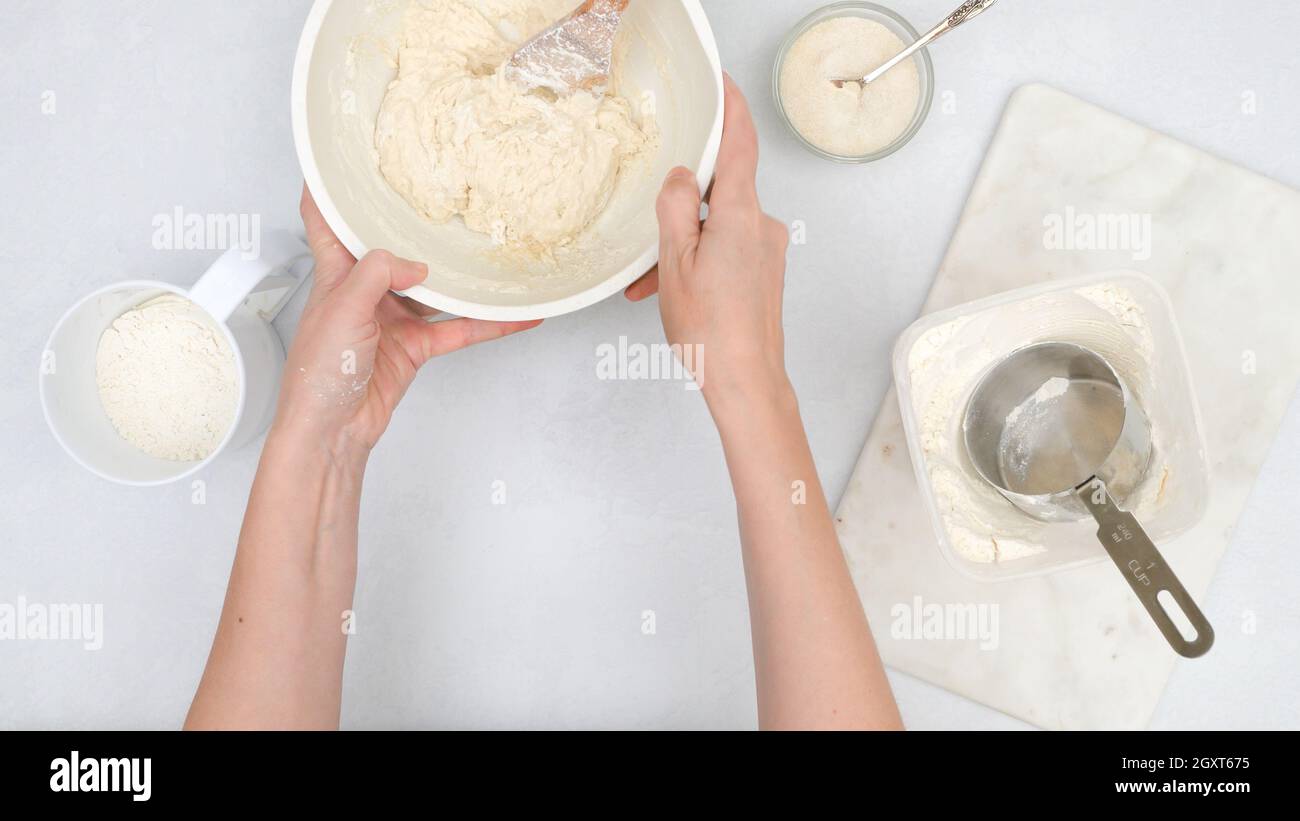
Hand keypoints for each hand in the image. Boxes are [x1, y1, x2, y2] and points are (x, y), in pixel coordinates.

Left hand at [276, 186, 541, 455]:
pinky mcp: (416, 346)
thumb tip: (417, 263)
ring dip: (462, 278)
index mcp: (337, 272)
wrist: (332, 430)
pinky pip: (459, 328)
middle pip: (394, 248)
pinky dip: (489, 324)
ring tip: (494, 254)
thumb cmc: (319, 373)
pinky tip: (516, 316)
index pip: (323, 218)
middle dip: (416, 227)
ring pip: (435, 288)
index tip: (341, 157)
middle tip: (446, 198)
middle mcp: (365, 290)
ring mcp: (393, 318)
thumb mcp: (343, 308)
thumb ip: (378, 274)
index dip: (327, 186)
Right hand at [625, 74, 790, 412]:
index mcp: (741, 215)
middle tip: (650, 237)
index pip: (740, 142)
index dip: (731, 107)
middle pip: (719, 190)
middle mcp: (763, 227)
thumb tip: (679, 176)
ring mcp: (767, 251)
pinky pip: (726, 252)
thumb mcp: (674, 262)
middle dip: (680, 208)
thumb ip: (675, 208)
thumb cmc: (710, 331)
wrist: (747, 384)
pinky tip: (671, 292)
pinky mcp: (764, 273)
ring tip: (651, 284)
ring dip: (682, 247)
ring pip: (716, 228)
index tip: (721, 83)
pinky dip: (697, 264)